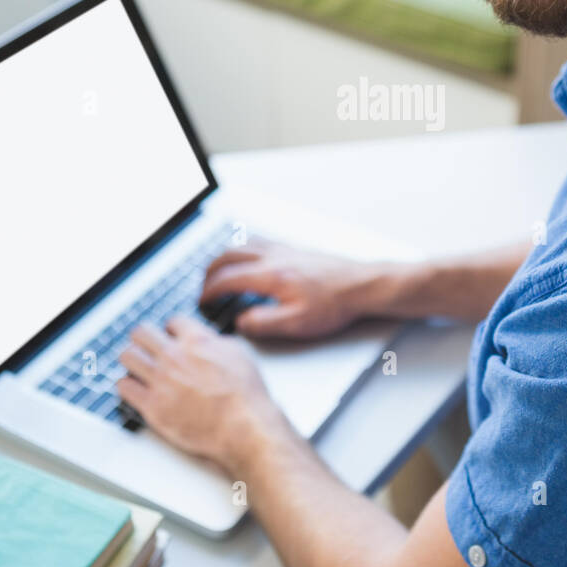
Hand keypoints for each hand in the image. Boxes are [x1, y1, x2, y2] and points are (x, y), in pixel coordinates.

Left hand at [117, 315, 269, 463]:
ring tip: (139, 367)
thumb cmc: (246, 395)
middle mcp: (174, 356)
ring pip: (127, 356)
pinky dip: (128, 385)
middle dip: (145, 339)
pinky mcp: (152, 406)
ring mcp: (160, 380)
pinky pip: (124, 386)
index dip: (173, 330)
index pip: (172, 321)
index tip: (173, 338)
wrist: (243, 427)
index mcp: (197, 340)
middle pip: (141, 333)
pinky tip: (137, 389)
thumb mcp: (239, 353)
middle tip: (148, 348)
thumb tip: (206, 338)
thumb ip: (217, 341)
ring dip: (133, 360)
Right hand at [201, 235, 389, 340]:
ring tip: (220, 270)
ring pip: (244, 244)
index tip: (202, 301)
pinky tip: (251, 258)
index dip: (209, 291)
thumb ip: (263, 324)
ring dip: (226, 256)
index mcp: (270, 275)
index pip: (227, 278)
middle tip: (204, 285)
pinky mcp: (296, 249)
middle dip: (211, 270)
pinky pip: (261, 242)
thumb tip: (241, 322)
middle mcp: (274, 256)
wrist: (363, 285)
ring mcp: (285, 249)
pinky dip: (245, 249)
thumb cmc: (334, 305)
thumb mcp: (297, 324)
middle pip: (229, 255)